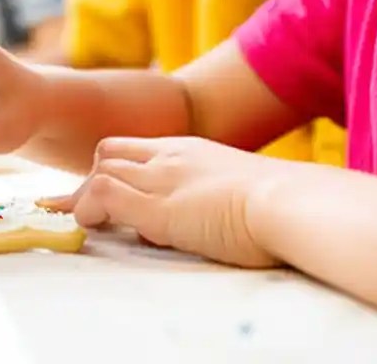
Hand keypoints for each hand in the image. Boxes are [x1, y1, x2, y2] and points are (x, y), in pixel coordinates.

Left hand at [44, 137, 286, 268]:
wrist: (294, 204)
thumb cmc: (283, 205)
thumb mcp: (239, 191)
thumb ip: (213, 197)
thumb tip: (205, 218)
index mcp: (191, 150)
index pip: (134, 149)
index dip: (112, 170)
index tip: (101, 195)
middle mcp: (171, 157)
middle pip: (108, 153)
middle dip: (91, 180)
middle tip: (82, 210)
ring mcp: (163, 179)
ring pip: (100, 171)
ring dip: (85, 197)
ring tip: (85, 223)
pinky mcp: (158, 207)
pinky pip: (103, 196)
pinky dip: (88, 210)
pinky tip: (91, 227)